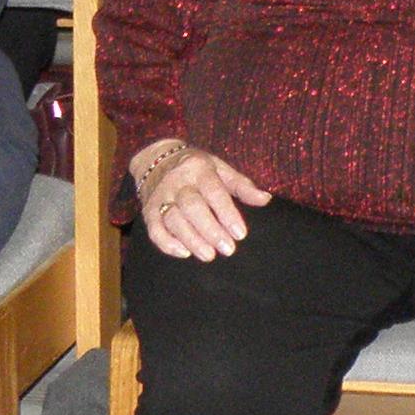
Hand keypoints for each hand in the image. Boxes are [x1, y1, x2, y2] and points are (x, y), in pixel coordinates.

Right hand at [136, 142, 270, 260]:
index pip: (214, 192)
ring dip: (191, 239)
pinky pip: (154, 229)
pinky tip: (184, 253)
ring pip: (173, 219)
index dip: (227, 213)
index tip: (241, 234)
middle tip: (228, 250)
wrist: (155, 159)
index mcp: (199, 169)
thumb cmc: (196, 168)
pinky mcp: (148, 211)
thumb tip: (266, 199)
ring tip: (209, 255)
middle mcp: (178, 182)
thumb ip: (242, 186)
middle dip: (210, 230)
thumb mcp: (221, 169)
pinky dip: (167, 243)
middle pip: (192, 207)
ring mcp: (160, 197)